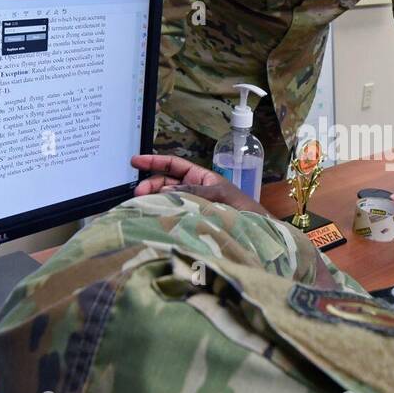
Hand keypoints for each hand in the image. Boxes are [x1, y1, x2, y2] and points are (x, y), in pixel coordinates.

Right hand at [130, 154, 270, 216]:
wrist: (258, 230)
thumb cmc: (244, 208)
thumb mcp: (219, 194)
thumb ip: (194, 191)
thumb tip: (167, 190)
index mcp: (200, 177)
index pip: (173, 165)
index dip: (154, 161)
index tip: (135, 161)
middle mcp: (193, 190)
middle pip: (165, 182)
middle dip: (150, 184)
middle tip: (139, 192)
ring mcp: (191, 206)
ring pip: (166, 199)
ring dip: (154, 199)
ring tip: (143, 204)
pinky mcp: (191, 221)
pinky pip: (172, 214)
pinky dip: (162, 214)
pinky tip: (154, 216)